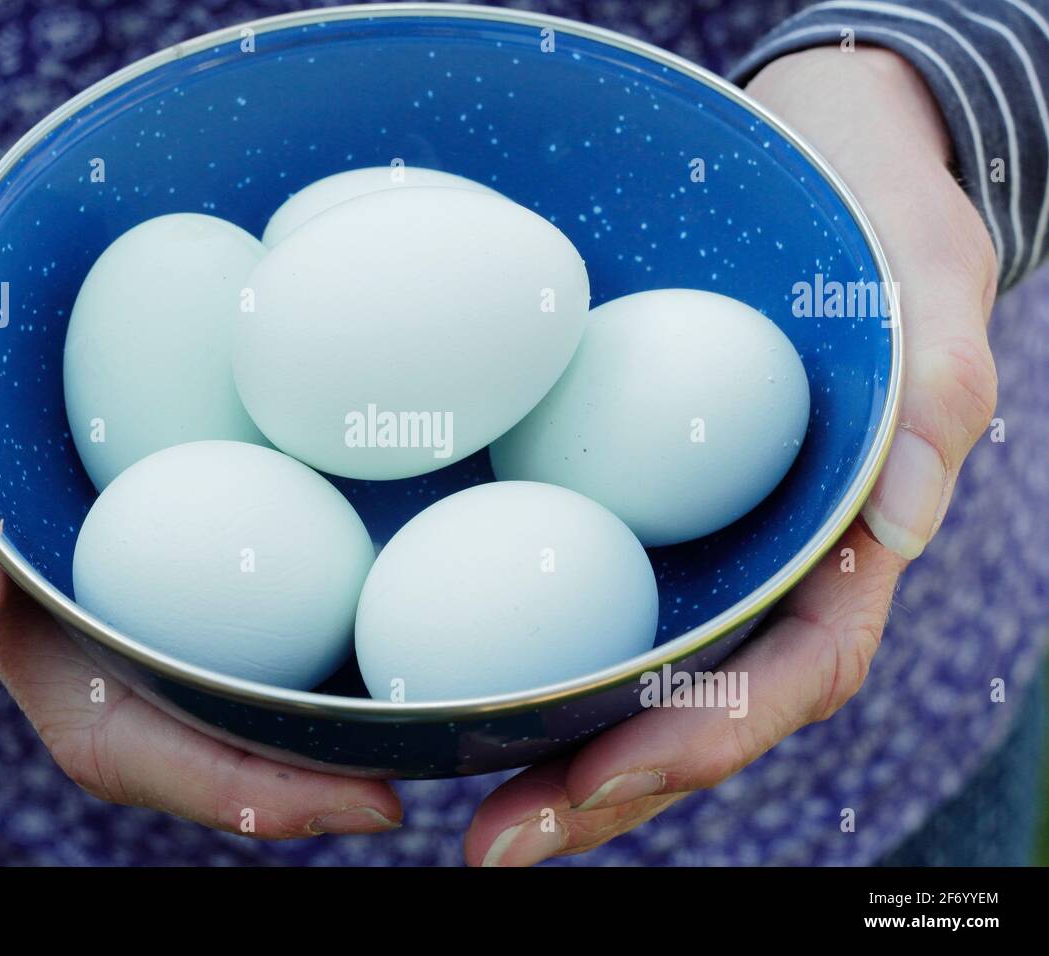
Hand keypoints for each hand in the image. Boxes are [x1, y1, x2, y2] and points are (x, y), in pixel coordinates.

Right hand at [0, 118, 401, 838]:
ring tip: (433, 695)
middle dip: (306, 766)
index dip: (230, 789)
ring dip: (326, 688)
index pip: (117, 739)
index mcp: (12, 603)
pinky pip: (255, 542)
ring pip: (236, 648)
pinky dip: (327, 574)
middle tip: (427, 765)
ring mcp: (141, 541)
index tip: (357, 805)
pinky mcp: (179, 479)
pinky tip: (405, 553)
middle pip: (201, 720)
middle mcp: (90, 593)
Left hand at [464, 47, 999, 865]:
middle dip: (600, 790)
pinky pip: (576, 587)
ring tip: (454, 806)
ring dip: (550, 751)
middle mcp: (763, 568)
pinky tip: (448, 672)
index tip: (594, 786)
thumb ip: (930, 393)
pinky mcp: (629, 502)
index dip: (700, 745)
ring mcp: (693, 546)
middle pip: (694, 713)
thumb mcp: (927, 281)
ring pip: (629, 675)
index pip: (790, 678)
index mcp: (846, 547)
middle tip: (490, 844)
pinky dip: (522, 644)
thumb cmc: (876, 222)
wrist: (803, 169)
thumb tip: (896, 522)